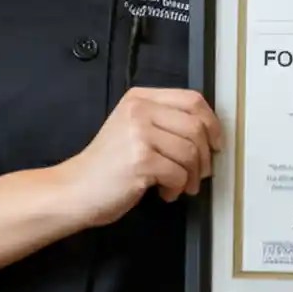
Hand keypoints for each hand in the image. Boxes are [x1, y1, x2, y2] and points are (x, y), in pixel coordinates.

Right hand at [56, 87, 222, 228]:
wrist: (76, 188)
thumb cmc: (107, 165)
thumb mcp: (132, 129)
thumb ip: (163, 122)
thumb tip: (208, 133)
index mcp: (139, 98)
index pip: (192, 99)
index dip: (212, 123)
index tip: (216, 143)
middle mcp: (139, 110)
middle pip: (196, 127)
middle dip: (205, 156)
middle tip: (199, 174)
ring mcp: (138, 134)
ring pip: (191, 152)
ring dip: (191, 176)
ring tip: (179, 186)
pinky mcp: (141, 160)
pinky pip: (179, 174)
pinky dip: (177, 188)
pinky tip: (164, 192)